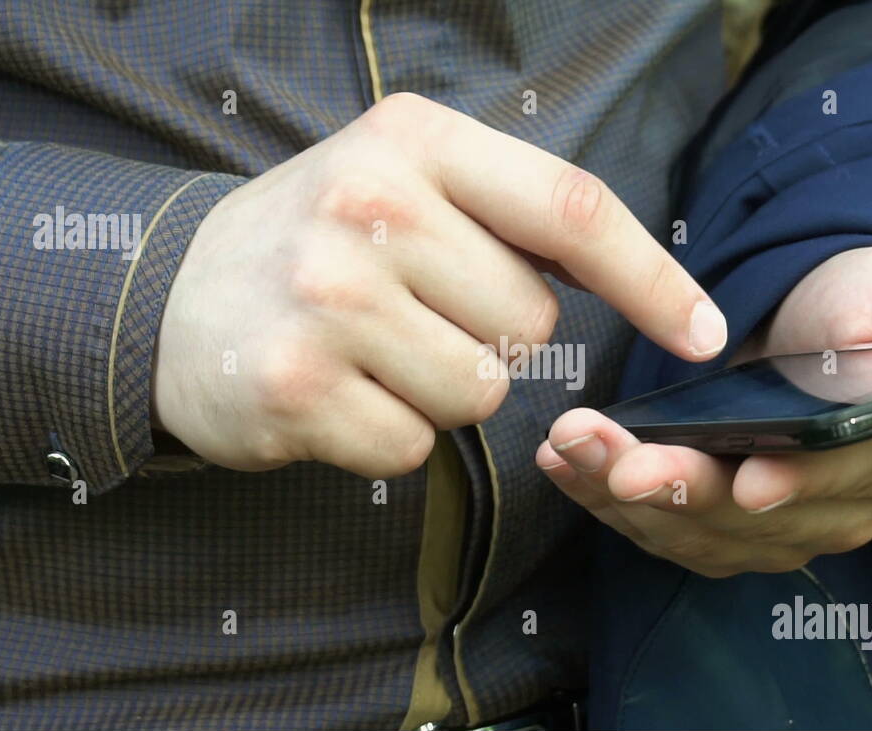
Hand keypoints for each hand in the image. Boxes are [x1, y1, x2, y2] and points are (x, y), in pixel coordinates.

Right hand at [151, 93, 726, 476]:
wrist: (165, 299)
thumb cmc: (314, 243)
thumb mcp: (399, 182)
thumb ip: (505, 212)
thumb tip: (637, 276)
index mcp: (412, 141)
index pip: (571, 208)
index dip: (652, 277)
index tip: (706, 332)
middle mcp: (369, 207)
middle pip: (531, 323)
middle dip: (491, 337)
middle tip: (412, 313)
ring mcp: (329, 299)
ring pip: (478, 393)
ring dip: (439, 392)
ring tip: (369, 354)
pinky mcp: (296, 386)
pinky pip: (413, 449)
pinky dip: (386, 438)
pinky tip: (334, 394)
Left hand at [538, 246, 871, 576]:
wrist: (839, 330)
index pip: (846, 479)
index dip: (799, 482)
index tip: (747, 480)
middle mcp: (844, 509)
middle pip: (757, 518)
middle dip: (681, 490)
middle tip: (612, 458)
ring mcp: (783, 526)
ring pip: (699, 533)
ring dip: (625, 499)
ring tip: (568, 448)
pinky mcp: (728, 525)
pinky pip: (665, 531)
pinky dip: (608, 504)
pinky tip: (565, 468)